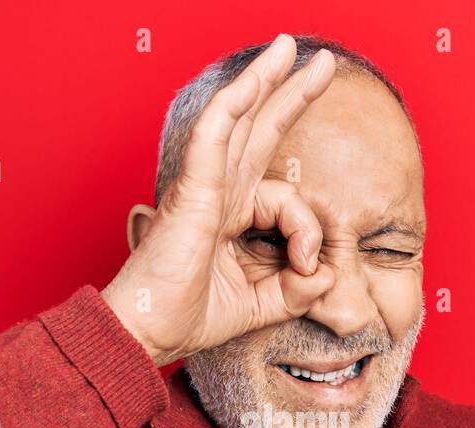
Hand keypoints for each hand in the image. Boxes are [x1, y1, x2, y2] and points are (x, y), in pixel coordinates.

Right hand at [100, 34, 337, 366]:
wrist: (147, 333)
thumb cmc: (190, 318)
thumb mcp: (265, 305)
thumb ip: (301, 288)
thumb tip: (327, 269)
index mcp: (234, 217)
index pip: (288, 200)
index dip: (310, 232)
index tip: (308, 270)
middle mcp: (220, 194)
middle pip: (260, 130)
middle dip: (291, 92)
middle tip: (320, 61)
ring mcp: (204, 188)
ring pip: (238, 120)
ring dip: (265, 79)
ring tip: (291, 47)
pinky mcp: (192, 193)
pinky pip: (213, 139)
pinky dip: (232, 108)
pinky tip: (252, 81)